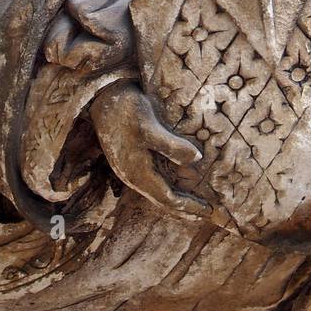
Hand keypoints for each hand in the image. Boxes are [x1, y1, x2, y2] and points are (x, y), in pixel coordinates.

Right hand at [88, 81, 208, 220]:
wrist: (102, 97)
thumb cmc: (126, 110)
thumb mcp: (149, 127)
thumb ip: (171, 145)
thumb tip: (197, 159)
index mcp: (138, 173)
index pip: (167, 198)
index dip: (188, 206)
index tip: (208, 209)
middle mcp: (134, 175)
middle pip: (162, 199)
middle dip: (184, 208)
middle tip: (206, 213)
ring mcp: (131, 167)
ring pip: (158, 190)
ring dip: (176, 198)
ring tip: (194, 203)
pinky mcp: (132, 157)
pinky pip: (154, 179)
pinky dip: (168, 185)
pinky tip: (177, 180)